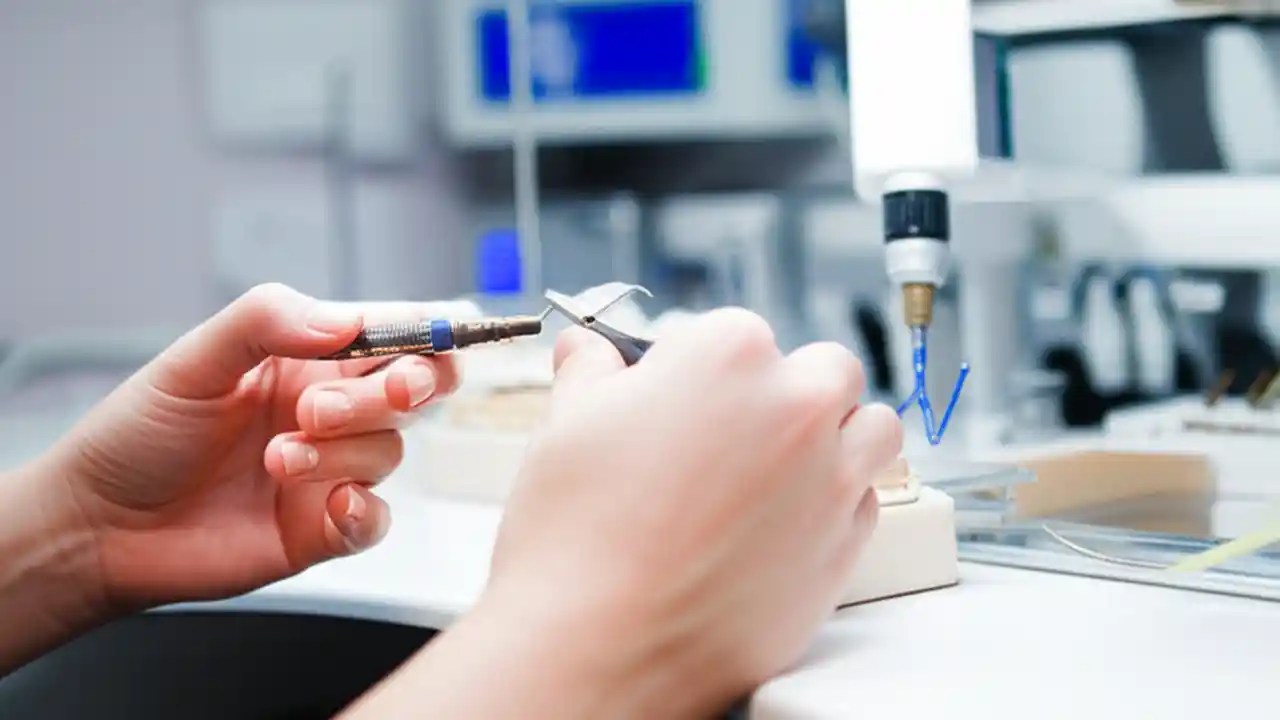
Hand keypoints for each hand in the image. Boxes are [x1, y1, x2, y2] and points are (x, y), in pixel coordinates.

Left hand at [35, 283, 458, 611]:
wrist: (100, 524)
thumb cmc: (140, 434)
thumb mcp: (194, 359)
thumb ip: (269, 321)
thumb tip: (346, 322)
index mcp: (309, 356)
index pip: (395, 331)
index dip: (428, 331)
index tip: (433, 338)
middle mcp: (331, 409)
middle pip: (415, 387)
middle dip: (399, 389)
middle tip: (326, 406)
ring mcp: (332, 469)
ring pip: (389, 450)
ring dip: (341, 452)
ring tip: (276, 459)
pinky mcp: (324, 527)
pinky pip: (378, 518)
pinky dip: (364, 511)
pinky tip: (327, 505)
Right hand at [476, 310, 900, 717]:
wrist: (601, 648)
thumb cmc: (579, 538)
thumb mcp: (564, 427)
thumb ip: (591, 373)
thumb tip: (589, 352)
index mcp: (729, 355)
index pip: (737, 332)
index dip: (703, 367)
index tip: (682, 396)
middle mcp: (796, 407)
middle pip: (823, 370)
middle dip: (786, 391)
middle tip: (732, 431)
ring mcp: (831, 478)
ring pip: (871, 428)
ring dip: (839, 436)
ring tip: (781, 467)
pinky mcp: (845, 547)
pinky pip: (867, 500)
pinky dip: (838, 501)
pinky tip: (781, 523)